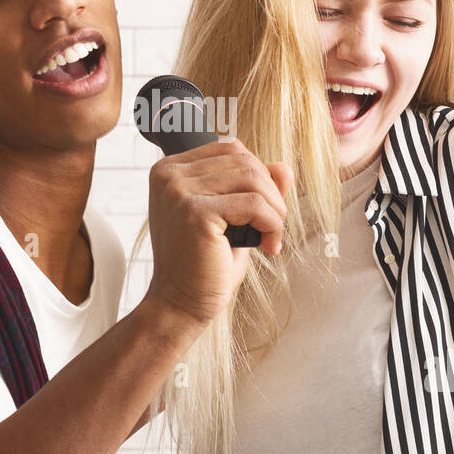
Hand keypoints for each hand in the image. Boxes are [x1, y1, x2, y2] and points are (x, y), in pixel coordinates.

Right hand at [143, 138, 291, 326]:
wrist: (180, 304)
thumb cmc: (205, 263)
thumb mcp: (234, 218)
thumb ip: (256, 188)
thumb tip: (284, 167)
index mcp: (170, 169)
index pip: (230, 149)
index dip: (258, 175)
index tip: (262, 209)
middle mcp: (169, 175)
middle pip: (244, 160)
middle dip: (270, 193)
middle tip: (273, 226)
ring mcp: (179, 192)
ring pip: (253, 178)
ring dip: (274, 208)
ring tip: (271, 236)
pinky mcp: (194, 213)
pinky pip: (254, 204)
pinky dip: (271, 224)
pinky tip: (268, 246)